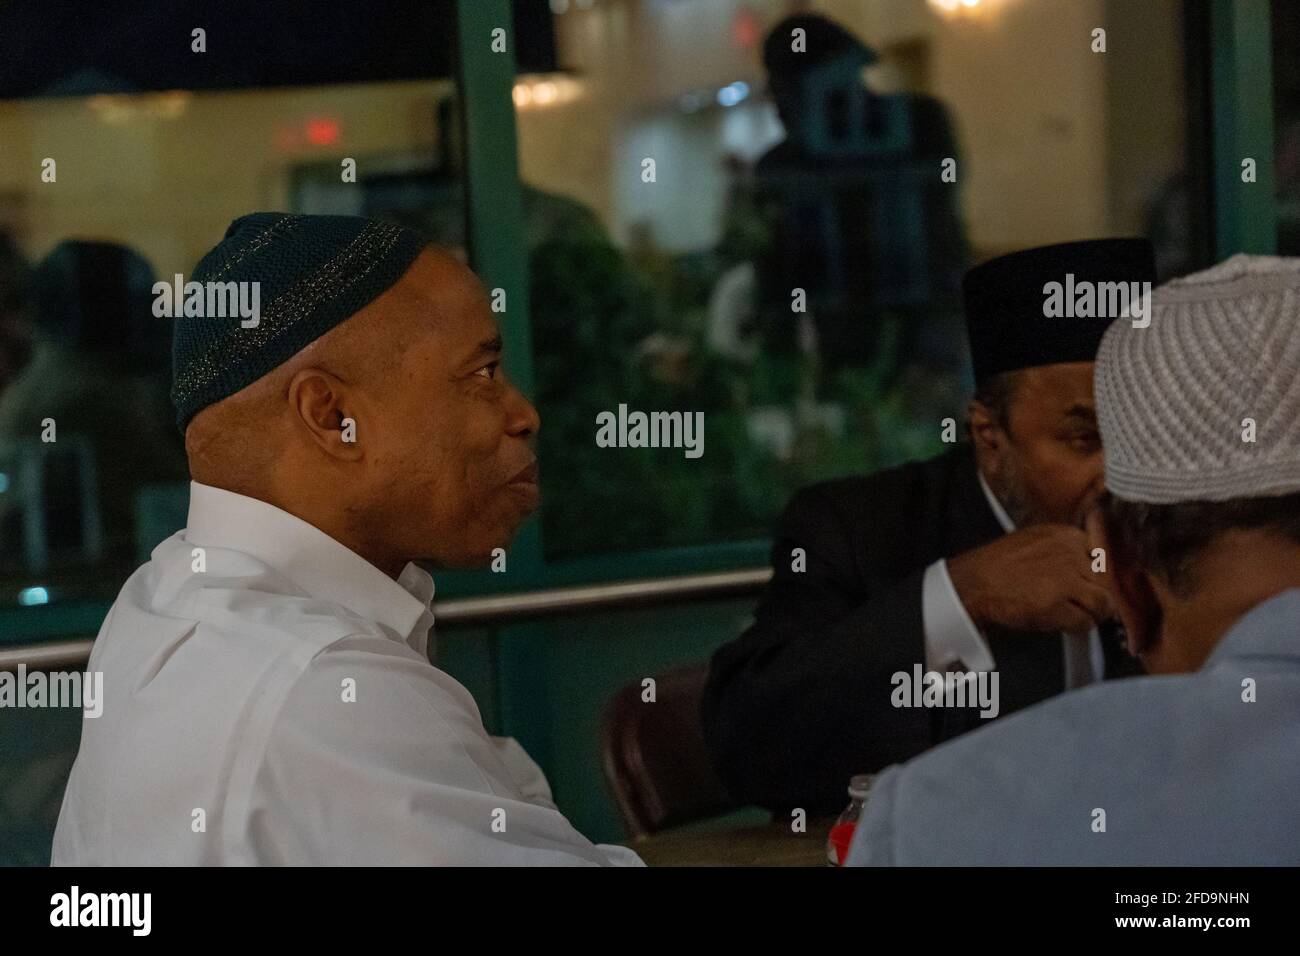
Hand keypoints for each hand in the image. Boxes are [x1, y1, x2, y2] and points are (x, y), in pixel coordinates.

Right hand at [946, 524, 1113, 634]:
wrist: (972, 585)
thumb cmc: (998, 568)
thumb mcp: (1035, 543)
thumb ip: (1064, 550)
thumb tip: (1091, 567)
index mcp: (1066, 536)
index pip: (1103, 558)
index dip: (1095, 577)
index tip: (1090, 587)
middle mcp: (1070, 553)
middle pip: (1105, 582)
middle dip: (1094, 597)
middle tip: (1081, 605)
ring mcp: (1066, 579)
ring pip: (1102, 603)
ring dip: (1090, 614)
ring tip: (1074, 616)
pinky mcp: (1058, 605)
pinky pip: (1085, 622)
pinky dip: (1076, 628)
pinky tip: (1060, 623)